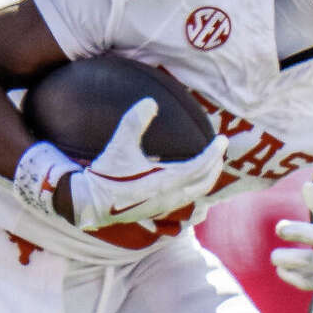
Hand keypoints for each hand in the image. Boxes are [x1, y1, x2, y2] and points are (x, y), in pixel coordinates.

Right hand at [18, 98, 228, 230]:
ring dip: (207, 178)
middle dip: (215, 165)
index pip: (201, 166)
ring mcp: (164, 206)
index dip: (214, 152)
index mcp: (166, 181)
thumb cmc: (105, 175)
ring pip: (196, 193)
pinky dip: (195, 187)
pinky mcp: (156, 211)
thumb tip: (150, 101)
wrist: (90, 204)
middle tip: (219, 150)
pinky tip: (189, 180)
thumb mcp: (119, 145)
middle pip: (204, 182)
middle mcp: (169, 197)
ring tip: (210, 164)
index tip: (222, 140)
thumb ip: (134, 121)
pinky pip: (185, 199)